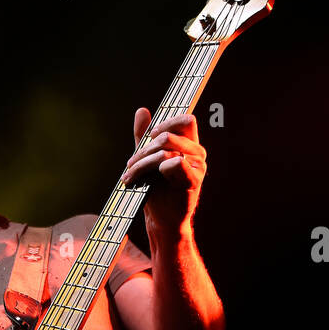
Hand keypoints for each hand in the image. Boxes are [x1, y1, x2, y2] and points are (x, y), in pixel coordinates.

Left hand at [119, 107, 205, 239]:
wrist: (162, 218)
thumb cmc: (156, 189)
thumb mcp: (147, 158)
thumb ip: (144, 136)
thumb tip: (142, 110)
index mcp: (188, 144)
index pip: (185, 120)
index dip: (167, 123)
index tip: (150, 136)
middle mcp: (197, 153)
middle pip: (169, 136)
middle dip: (144, 150)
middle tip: (130, 164)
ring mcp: (198, 166)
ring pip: (166, 151)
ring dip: (143, 163)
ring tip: (130, 175)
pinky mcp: (195, 181)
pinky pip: (175, 164)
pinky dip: (156, 171)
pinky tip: (145, 182)